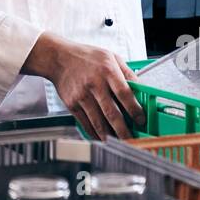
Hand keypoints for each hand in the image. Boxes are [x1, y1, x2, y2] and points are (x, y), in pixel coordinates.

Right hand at [21, 33, 145, 139]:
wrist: (57, 58)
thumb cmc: (86, 56)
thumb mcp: (110, 56)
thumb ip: (127, 72)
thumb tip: (141, 88)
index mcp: (108, 70)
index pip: (125, 94)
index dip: (134, 109)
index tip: (141, 120)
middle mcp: (95, 83)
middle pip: (112, 112)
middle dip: (123, 130)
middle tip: (131, 139)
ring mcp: (82, 95)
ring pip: (98, 121)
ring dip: (109, 135)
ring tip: (118, 142)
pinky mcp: (72, 103)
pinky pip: (85, 123)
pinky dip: (94, 133)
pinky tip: (102, 137)